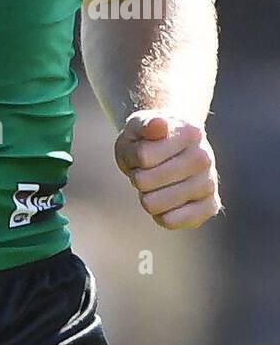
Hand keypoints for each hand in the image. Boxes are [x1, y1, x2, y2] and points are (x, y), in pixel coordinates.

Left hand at [114, 111, 221, 229]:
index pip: (142, 157)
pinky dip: (159, 214)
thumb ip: (145, 125)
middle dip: (137, 177)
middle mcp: (205, 157)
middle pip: (145, 181)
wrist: (172, 149)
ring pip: (154, 204)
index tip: (142, 148)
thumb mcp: (137, 126)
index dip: (133, 156)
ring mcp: (209, 183)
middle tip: (146, 169)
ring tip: (156, 184)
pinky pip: (171, 221)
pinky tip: (166, 202)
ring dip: (146, 196)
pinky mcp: (210, 207)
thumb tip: (160, 124)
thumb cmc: (149, 138)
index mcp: (189, 131)